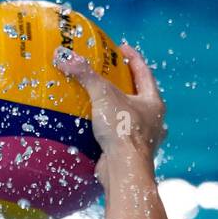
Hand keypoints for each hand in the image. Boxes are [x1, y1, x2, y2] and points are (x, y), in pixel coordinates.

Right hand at [51, 41, 167, 186]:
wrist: (125, 170)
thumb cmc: (122, 130)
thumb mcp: (103, 95)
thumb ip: (85, 75)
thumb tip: (63, 55)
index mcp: (154, 103)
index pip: (144, 73)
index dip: (133, 58)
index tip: (122, 48)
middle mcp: (154, 121)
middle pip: (142, 95)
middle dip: (127, 83)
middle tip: (112, 73)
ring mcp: (145, 139)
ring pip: (134, 117)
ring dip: (120, 107)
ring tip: (104, 98)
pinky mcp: (132, 153)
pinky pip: (122, 134)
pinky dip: (111, 127)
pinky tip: (98, 125)